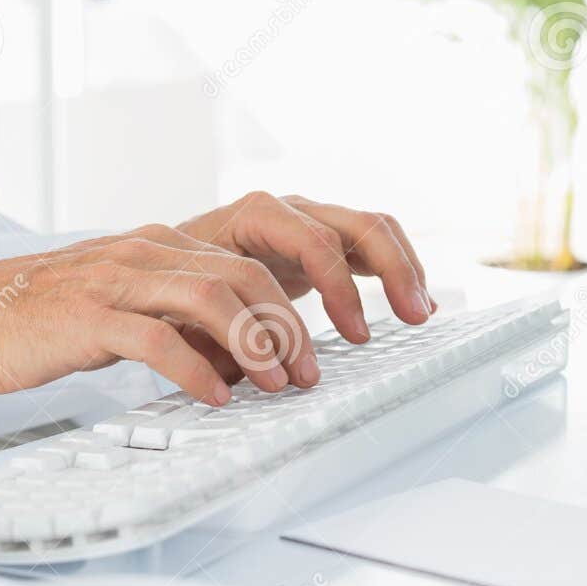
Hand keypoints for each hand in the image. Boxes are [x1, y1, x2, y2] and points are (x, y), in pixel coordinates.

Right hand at [0, 225, 319, 443]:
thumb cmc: (51, 319)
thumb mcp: (129, 303)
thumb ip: (181, 313)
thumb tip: (243, 352)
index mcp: (161, 246)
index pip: (252, 261)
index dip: (298, 301)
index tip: (322, 345)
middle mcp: (145, 253)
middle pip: (243, 275)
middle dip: (288, 328)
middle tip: (309, 374)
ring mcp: (116, 280)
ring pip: (209, 297)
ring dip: (255, 345)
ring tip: (276, 386)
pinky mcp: (87, 317)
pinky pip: (155, 338)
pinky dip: (195, 371)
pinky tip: (215, 399)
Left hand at [176, 192, 433, 341]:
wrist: (164, 265)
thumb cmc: (174, 287)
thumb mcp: (188, 310)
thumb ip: (218, 335)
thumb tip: (244, 375)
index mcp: (255, 216)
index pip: (314, 242)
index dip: (340, 289)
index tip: (355, 335)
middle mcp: (288, 210)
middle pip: (358, 224)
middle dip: (393, 271)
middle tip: (413, 316)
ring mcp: (308, 221)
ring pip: (374, 229)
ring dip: (404, 269)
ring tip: (422, 312)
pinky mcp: (321, 242)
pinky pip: (370, 247)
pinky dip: (396, 272)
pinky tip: (415, 304)